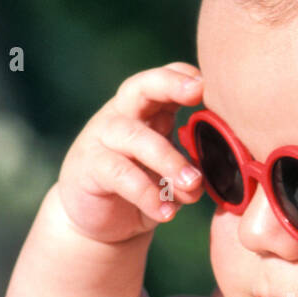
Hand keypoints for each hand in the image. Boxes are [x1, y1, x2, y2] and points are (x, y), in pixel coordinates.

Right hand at [57, 63, 204, 242]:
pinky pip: (120, 174)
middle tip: (197, 93)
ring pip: (135, 137)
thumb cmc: (142, 188)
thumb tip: (202, 182)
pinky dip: (147, 194)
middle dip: (170, 85)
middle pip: (142, 87)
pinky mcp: (89, 167)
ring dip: (169, 159)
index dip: (183, 76)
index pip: (164, 80)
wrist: (99, 220)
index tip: (208, 83)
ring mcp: (102, 138)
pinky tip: (167, 212)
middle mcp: (123, 115)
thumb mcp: (170, 175)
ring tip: (193, 184)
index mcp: (148, 110)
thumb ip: (190, 170)